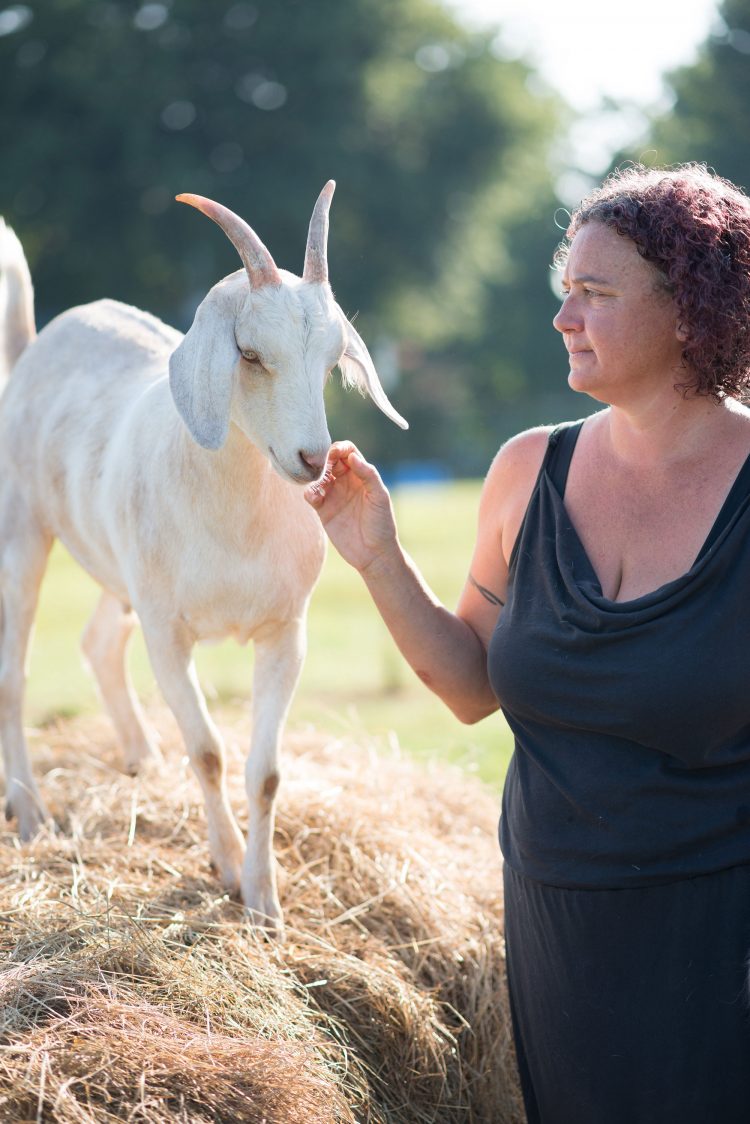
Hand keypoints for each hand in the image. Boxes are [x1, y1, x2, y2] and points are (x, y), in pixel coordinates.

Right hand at [304, 441, 397, 572]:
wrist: (374, 554)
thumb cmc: (382, 524)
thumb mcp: (379, 496)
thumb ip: (368, 474)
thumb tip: (352, 455)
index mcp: (362, 475)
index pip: (348, 452)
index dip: (340, 448)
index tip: (335, 453)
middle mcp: (346, 482)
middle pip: (330, 461)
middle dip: (324, 460)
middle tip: (325, 468)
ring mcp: (334, 495)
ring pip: (318, 476)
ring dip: (315, 476)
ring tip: (320, 486)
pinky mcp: (323, 510)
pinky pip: (312, 495)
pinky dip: (310, 492)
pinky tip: (315, 498)